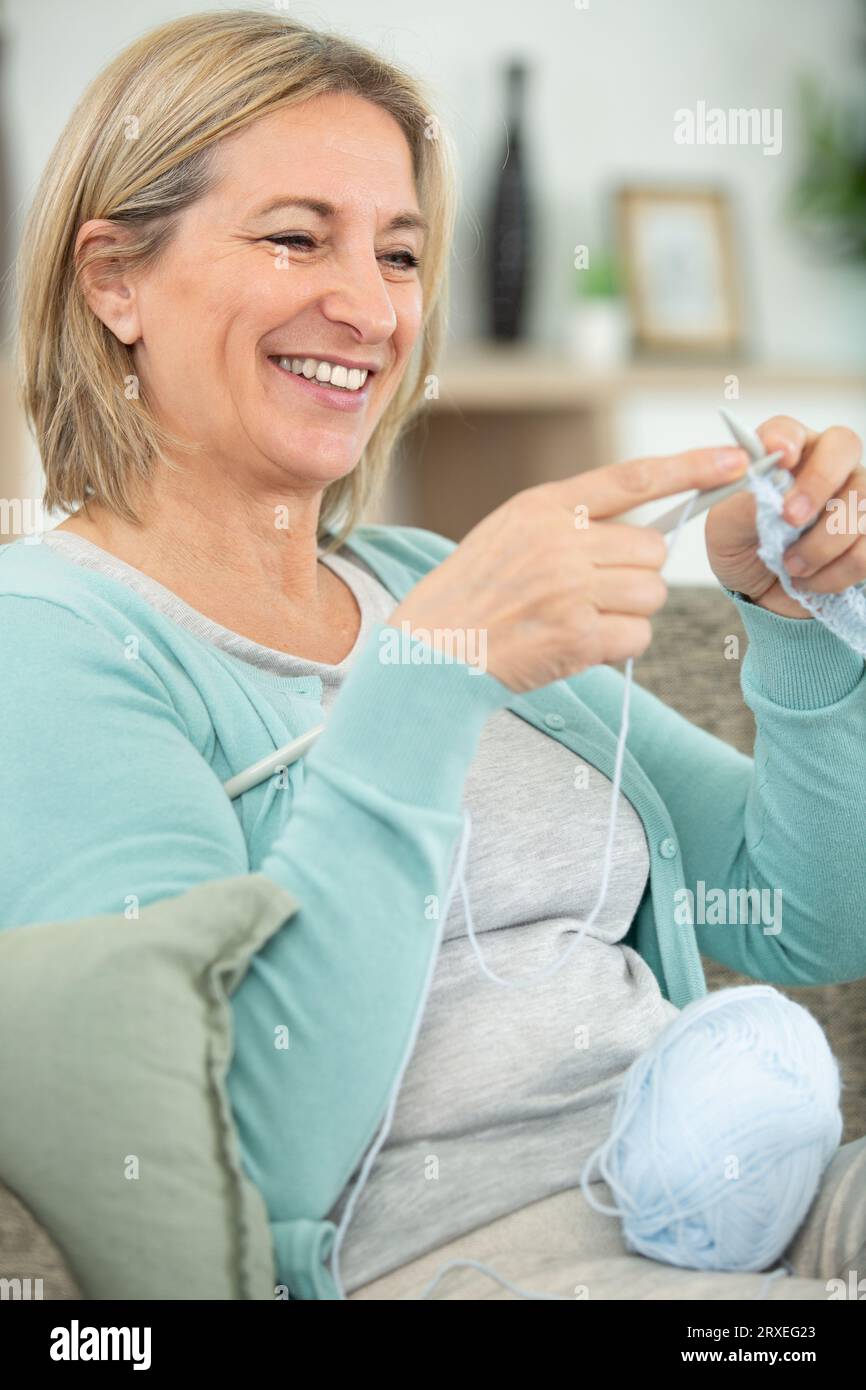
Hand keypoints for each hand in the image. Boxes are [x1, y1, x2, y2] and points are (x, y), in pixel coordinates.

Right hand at [390, 444, 751, 691]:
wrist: (427, 655)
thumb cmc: (471, 598)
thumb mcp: (508, 535)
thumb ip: (570, 523)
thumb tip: (646, 533)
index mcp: (543, 507)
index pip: (633, 477)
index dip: (690, 468)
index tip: (734, 461)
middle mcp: (559, 541)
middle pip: (653, 552)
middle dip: (636, 576)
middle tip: (591, 594)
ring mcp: (568, 588)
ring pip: (651, 596)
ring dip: (628, 614)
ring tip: (577, 619)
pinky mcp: (576, 636)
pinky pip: (637, 637)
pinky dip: (617, 647)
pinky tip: (576, 645)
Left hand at [705, 417, 865, 617]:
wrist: (761, 593)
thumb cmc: (742, 550)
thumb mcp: (725, 531)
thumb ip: (740, 506)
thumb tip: (765, 488)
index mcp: (783, 455)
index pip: (788, 430)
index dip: (785, 439)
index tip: (779, 456)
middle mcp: (825, 466)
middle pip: (844, 446)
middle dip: (817, 483)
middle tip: (790, 519)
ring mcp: (855, 497)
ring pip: (862, 502)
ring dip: (822, 544)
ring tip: (791, 566)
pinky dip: (836, 571)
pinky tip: (812, 580)